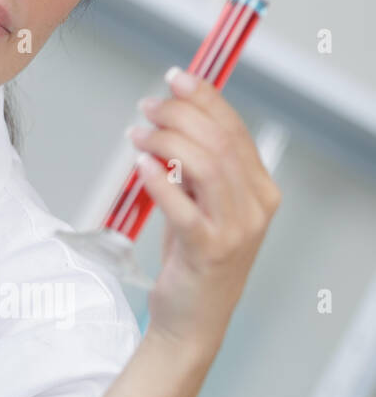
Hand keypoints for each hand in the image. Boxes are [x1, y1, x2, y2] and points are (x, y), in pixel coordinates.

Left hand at [127, 67, 282, 353]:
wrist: (191, 318)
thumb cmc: (193, 257)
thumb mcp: (202, 204)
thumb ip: (195, 167)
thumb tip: (171, 119)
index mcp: (259, 189)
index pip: (234, 129)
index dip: (205, 98)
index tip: (175, 78)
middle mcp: (255, 206)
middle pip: (219, 141)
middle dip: (180, 114)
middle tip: (147, 107)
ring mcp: (236, 229)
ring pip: (205, 165)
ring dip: (165, 141)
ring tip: (137, 135)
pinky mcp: (208, 249)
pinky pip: (183, 205)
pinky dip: (159, 179)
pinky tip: (140, 164)